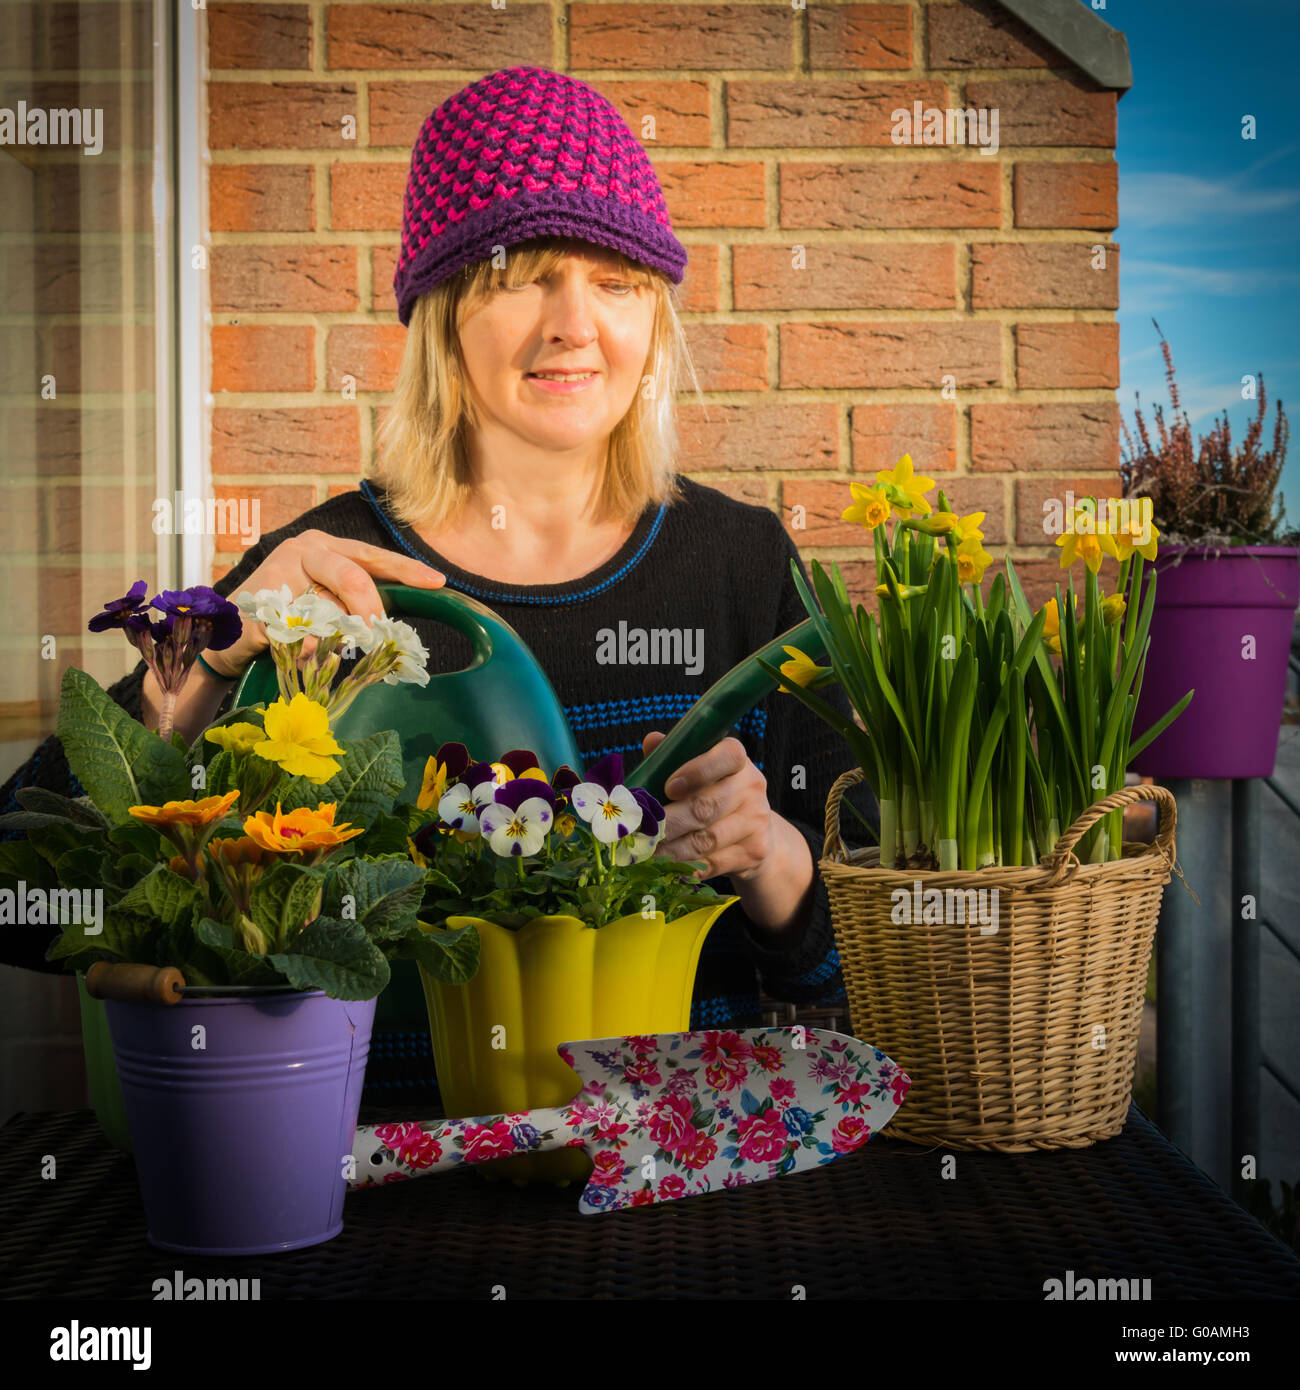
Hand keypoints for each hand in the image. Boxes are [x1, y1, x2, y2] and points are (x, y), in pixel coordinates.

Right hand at [203, 531, 445, 677]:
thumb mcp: (325, 599)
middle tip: (376, 637)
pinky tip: (291, 647)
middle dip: (370, 612)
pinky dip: (305, 649)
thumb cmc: (286, 615)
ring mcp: (278, 571)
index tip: (437, 581)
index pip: (372, 556)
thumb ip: (356, 601)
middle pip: (354, 578)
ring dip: (328, 637)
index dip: (406, 569)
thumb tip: (394, 622)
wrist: (225, 631)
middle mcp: (303, 550)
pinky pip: (302, 635)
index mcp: (325, 546)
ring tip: (312, 641)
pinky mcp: (261, 603)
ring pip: (329, 611)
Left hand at [640, 731, 774, 881]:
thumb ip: (673, 757)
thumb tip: (652, 741)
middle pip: (706, 806)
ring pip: (706, 839)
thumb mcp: (696, 772)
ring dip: (670, 849)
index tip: (669, 787)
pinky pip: (712, 863)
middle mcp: (752, 787)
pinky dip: (685, 866)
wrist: (754, 835)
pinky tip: (666, 866)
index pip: (728, 756)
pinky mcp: (754, 852)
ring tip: (645, 852)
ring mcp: (756, 821)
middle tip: (639, 832)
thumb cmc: (712, 795)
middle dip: (667, 822)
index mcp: (737, 761)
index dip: (697, 771)